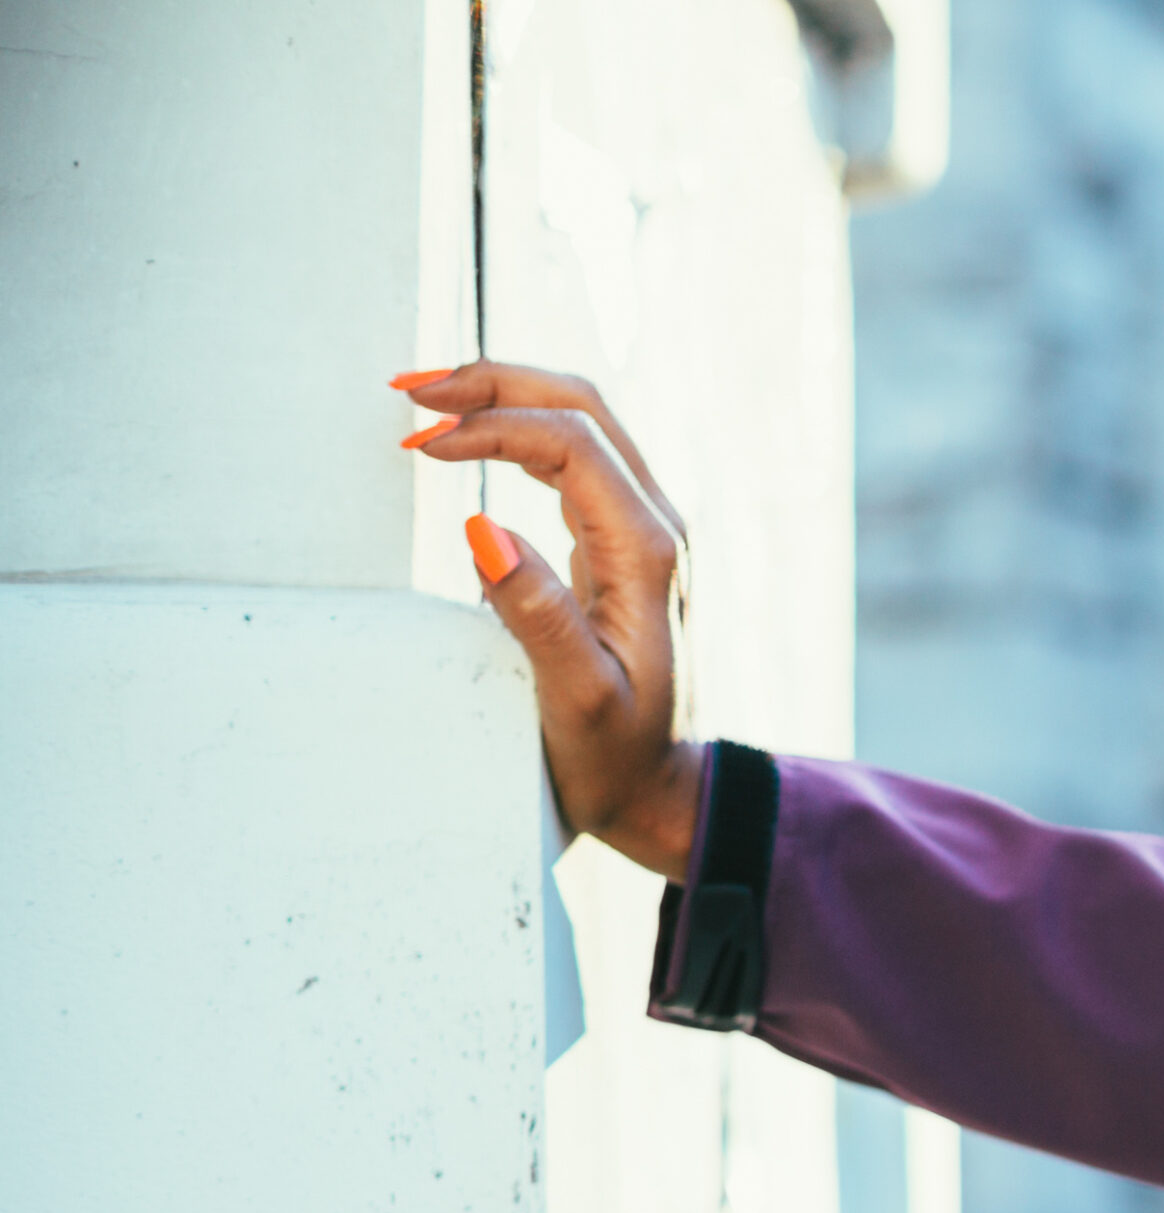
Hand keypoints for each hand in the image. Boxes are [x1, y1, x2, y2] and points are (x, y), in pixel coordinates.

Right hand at [395, 362, 704, 875]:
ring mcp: (642, 531)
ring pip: (579, 423)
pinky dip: (514, 434)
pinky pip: (572, 459)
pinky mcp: (621, 543)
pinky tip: (462, 440)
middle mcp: (655, 528)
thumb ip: (537, 615)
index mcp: (647, 554)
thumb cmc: (619, 756)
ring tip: (424, 402)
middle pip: (581, 409)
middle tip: (410, 389)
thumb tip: (482, 529)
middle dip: (494, 383)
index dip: (493, 427)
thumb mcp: (578, 699)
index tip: (422, 446)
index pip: (571, 444)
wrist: (664, 788)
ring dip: (503, 398)